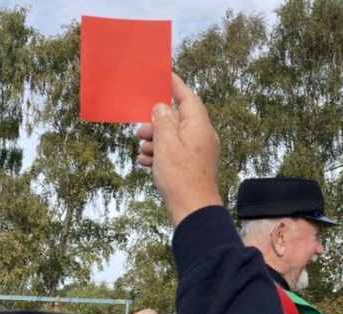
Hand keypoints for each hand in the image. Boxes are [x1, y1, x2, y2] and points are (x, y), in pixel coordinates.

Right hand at [136, 73, 221, 226]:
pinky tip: (145, 162)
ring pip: (173, 137)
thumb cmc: (181, 177)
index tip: (163, 74)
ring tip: (141, 148)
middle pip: (178, 119)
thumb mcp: (166, 143)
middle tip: (140, 129)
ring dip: (155, 140)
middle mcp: (202, 137)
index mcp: (199, 126)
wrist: (193, 210)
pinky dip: (159, 154)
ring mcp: (198, 153)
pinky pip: (174, 153)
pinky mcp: (192, 167)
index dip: (175, 85)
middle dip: (157, 122)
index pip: (187, 97)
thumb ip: (163, 121)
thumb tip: (162, 107)